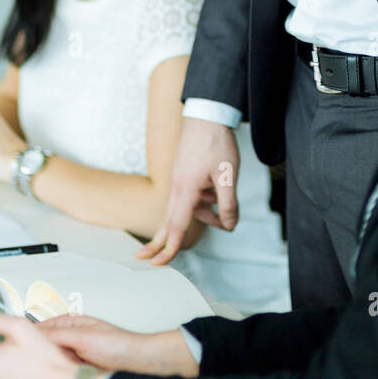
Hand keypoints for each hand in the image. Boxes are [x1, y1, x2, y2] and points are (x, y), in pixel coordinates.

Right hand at [36, 315, 198, 378]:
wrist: (139, 363)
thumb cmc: (119, 345)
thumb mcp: (83, 337)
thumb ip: (57, 335)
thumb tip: (32, 336)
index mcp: (69, 322)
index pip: (38, 329)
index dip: (23, 339)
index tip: (11, 348)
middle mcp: (68, 337)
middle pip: (40, 346)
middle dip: (32, 356)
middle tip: (20, 366)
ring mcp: (72, 354)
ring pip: (48, 361)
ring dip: (43, 368)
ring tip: (34, 376)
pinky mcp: (76, 369)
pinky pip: (58, 373)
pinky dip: (53, 377)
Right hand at [137, 119, 238, 265]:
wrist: (207, 115)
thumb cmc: (216, 143)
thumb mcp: (228, 176)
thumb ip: (228, 204)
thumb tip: (229, 225)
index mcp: (186, 190)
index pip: (176, 227)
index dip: (169, 248)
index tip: (156, 262)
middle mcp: (178, 188)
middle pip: (169, 222)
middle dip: (161, 243)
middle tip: (148, 260)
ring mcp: (180, 180)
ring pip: (187, 209)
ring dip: (204, 214)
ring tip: (224, 211)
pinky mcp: (184, 175)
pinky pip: (191, 197)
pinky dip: (204, 201)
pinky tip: (218, 192)